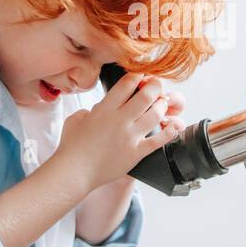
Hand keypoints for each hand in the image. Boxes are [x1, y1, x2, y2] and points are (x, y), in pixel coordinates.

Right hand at [55, 72, 183, 192]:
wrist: (74, 172)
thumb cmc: (72, 147)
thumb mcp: (76, 119)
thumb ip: (89, 110)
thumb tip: (98, 109)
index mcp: (105, 109)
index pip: (127, 83)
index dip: (138, 75)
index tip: (142, 74)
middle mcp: (120, 120)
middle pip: (147, 95)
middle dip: (155, 86)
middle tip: (157, 85)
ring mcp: (130, 137)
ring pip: (156, 115)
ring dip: (162, 107)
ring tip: (161, 104)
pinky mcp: (136, 153)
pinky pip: (158, 140)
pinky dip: (169, 132)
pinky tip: (174, 126)